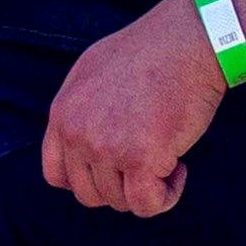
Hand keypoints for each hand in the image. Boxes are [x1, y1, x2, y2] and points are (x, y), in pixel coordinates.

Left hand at [40, 0, 228, 216]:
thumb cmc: (153, 51)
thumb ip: (82, 110)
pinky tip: (180, 168)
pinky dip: (167, 196)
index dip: (88, 180)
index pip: (56, 175)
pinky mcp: (139, 159)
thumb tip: (87, 143)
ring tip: (168, 154)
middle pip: (89, 194)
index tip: (115, 171)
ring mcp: (105, 147)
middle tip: (148, 162)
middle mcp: (77, 133)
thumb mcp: (94, 72)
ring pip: (120, 201)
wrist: (188, 40)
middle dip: (121, 186)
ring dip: (148, 187)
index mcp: (62, 113)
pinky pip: (147, 204)